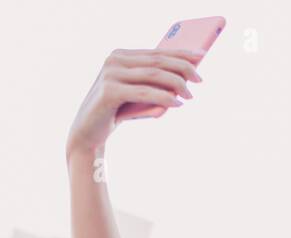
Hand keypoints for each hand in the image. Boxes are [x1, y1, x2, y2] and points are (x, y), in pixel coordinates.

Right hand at [66, 48, 203, 156]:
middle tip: (200, 79)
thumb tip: (184, 78)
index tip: (202, 55)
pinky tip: (177, 103)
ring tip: (190, 95)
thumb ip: (155, 83)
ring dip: (176, 84)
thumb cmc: (118, 111)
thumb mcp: (138, 94)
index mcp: (121, 55)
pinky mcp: (109, 91)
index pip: (156, 51)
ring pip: (153, 75)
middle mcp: (114, 60)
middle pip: (157, 61)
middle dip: (182, 68)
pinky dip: (164, 98)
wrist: (89, 132)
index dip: (180, 52)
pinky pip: (144, 93)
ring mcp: (110, 74)